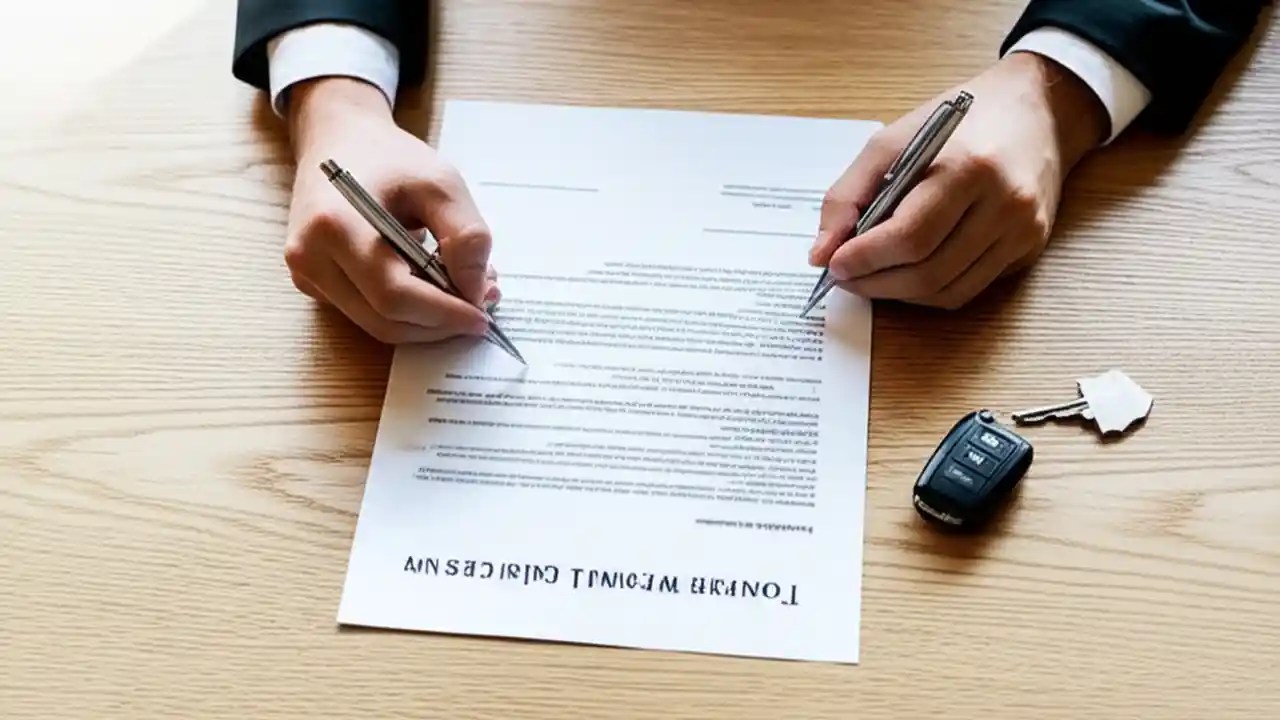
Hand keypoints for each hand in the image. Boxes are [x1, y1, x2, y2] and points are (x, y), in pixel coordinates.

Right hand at [282, 78, 496, 342]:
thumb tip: (476, 294)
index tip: (483, 316)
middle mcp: (309, 257)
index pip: (393, 294)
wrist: (339, 139)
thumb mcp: (441, 182)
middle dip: (439, 323)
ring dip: (426, 322)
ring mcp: (306, 273)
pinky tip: (431, 287)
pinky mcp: (312, 282)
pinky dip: (405, 312)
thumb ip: (465, 236)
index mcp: (336, 226)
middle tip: (481, 306)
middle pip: (384, 320)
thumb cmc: (391, 158)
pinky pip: (365, 313)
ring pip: (376, 326)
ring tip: (462, 295)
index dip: (443, 313)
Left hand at [810, 52, 1108, 308]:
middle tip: (846, 277)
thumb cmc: (962, 120)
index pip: (909, 236)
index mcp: (967, 166)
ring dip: (899, 295)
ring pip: (947, 291)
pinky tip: (908, 274)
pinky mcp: (1029, 248)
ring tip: (871, 278)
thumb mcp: (893, 140)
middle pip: (927, 272)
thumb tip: (821, 253)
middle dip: (875, 283)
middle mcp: (1003, 203)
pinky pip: (969, 289)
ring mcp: (1022, 231)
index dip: (865, 259)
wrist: (1041, 108)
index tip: (834, 266)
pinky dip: (929, 291)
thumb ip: (849, 196)